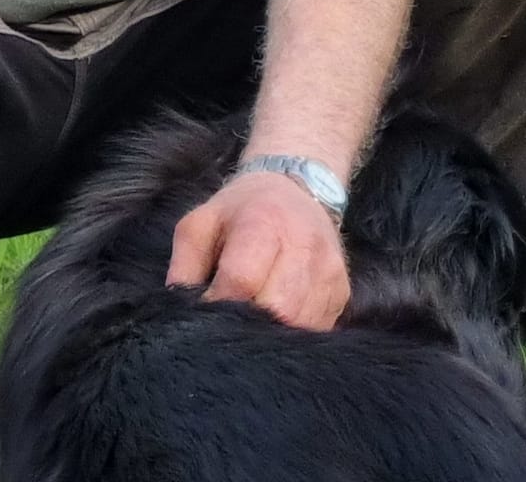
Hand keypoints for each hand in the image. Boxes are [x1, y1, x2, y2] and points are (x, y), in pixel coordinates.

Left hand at [165, 169, 350, 330]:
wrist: (295, 190)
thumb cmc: (240, 211)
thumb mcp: (200, 224)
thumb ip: (184, 266)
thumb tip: (182, 311)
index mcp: (263, 223)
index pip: (242, 280)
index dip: (219, 305)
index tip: (205, 313)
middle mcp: (304, 246)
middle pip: (278, 310)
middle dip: (249, 325)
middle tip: (230, 325)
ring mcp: (329, 271)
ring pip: (301, 326)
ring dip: (272, 336)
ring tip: (251, 326)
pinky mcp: (342, 291)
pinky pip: (318, 330)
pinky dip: (294, 335)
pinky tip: (276, 323)